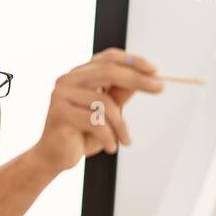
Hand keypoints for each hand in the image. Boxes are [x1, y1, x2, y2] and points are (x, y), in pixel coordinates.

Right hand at [31, 48, 163, 173]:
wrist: (55, 157)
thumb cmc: (82, 133)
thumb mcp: (107, 112)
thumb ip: (120, 94)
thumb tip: (147, 76)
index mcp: (79, 75)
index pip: (107, 58)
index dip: (132, 61)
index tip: (155, 70)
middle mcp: (67, 79)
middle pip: (108, 72)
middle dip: (137, 79)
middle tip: (159, 88)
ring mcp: (61, 95)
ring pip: (104, 102)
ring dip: (121, 125)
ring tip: (125, 140)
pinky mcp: (59, 113)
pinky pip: (95, 122)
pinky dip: (108, 137)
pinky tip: (111, 147)